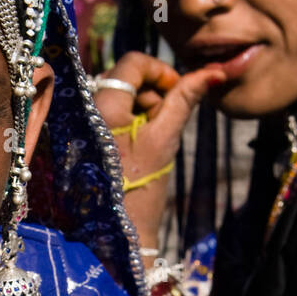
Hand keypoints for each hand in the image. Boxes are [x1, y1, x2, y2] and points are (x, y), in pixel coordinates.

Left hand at [94, 52, 225, 251]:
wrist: (119, 232)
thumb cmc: (142, 188)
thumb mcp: (165, 140)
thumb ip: (185, 100)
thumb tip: (216, 71)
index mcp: (103, 105)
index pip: (133, 62)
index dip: (161, 71)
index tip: (177, 92)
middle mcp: (85, 108)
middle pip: (124, 77)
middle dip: (151, 92)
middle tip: (165, 121)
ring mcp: (80, 123)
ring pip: (117, 95)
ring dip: (141, 107)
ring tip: (152, 139)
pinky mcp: (82, 137)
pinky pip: (108, 113)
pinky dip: (128, 120)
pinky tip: (137, 146)